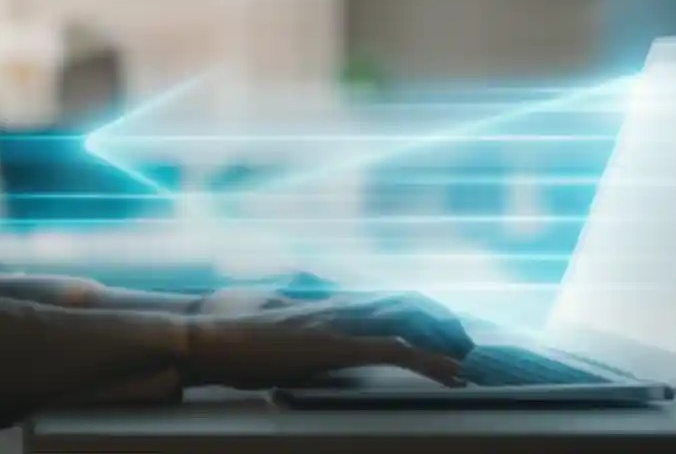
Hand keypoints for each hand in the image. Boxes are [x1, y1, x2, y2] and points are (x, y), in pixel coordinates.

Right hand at [183, 292, 474, 388]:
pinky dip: (428, 361)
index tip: (445, 332)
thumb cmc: (234, 337)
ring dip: (443, 343)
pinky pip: (395, 350)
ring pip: (409, 323)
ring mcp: (341, 324)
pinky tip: (448, 373)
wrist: (209, 336)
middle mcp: (342, 308)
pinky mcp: (337, 346)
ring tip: (466, 364)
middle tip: (466, 349)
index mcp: (330, 306)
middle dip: (442, 326)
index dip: (422, 314)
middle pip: (408, 306)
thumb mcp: (277, 327)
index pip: (388, 302)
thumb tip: (307, 335)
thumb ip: (301, 328)